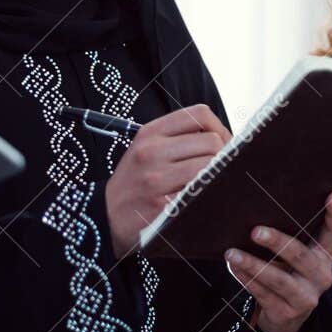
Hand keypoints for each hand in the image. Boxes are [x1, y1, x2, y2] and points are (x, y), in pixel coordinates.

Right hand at [104, 105, 231, 258]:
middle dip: (223, 155)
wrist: (105, 216)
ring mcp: (156, 178)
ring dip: (218, 175)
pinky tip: (202, 197)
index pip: (200, 114)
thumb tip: (226, 138)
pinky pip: (202, 192)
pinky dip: (209, 194)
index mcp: (150, 133)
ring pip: (211, 166)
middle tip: (219, 168)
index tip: (222, 142)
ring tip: (210, 182)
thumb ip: (180, 138)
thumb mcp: (147, 149)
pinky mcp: (162, 204)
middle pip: (212, 142)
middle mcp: (151, 151)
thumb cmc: (135, 181)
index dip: (220, 127)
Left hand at [224, 192, 331, 331]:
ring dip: (252, 264)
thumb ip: (292, 239)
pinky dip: (246, 279)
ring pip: (278, 278)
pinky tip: (234, 268)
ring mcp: (306, 297)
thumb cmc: (291, 275)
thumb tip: (261, 214)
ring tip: (231, 253)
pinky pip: (263, 293)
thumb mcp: (299, 258)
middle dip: (277, 242)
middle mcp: (321, 276)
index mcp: (326, 255)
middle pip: (300, 256)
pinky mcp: (287, 312)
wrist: (288, 318)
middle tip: (256, 231)